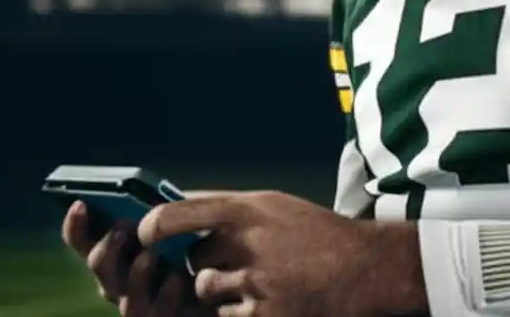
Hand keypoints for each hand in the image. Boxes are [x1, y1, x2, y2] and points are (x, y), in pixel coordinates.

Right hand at [61, 200, 212, 316]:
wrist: (215, 286)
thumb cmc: (188, 246)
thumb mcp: (171, 224)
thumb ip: (156, 214)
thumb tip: (147, 198)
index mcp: (111, 253)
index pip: (80, 240)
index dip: (75, 224)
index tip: (81, 203)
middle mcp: (116, 282)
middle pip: (98, 266)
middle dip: (107, 247)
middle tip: (123, 227)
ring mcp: (136, 304)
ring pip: (124, 295)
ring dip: (136, 272)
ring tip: (151, 254)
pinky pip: (158, 311)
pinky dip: (167, 293)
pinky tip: (178, 277)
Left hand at [138, 190, 427, 316]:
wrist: (366, 269)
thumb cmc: (317, 234)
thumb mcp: (274, 205)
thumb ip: (228, 207)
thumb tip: (178, 204)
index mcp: (249, 210)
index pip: (179, 214)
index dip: (153, 225)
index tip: (144, 233)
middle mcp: (248, 244)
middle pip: (192, 259)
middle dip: (203, 264)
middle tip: (231, 262)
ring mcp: (256, 283)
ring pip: (206, 290)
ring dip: (220, 290)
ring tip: (255, 281)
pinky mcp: (265, 316)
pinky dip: (240, 312)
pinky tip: (268, 301)